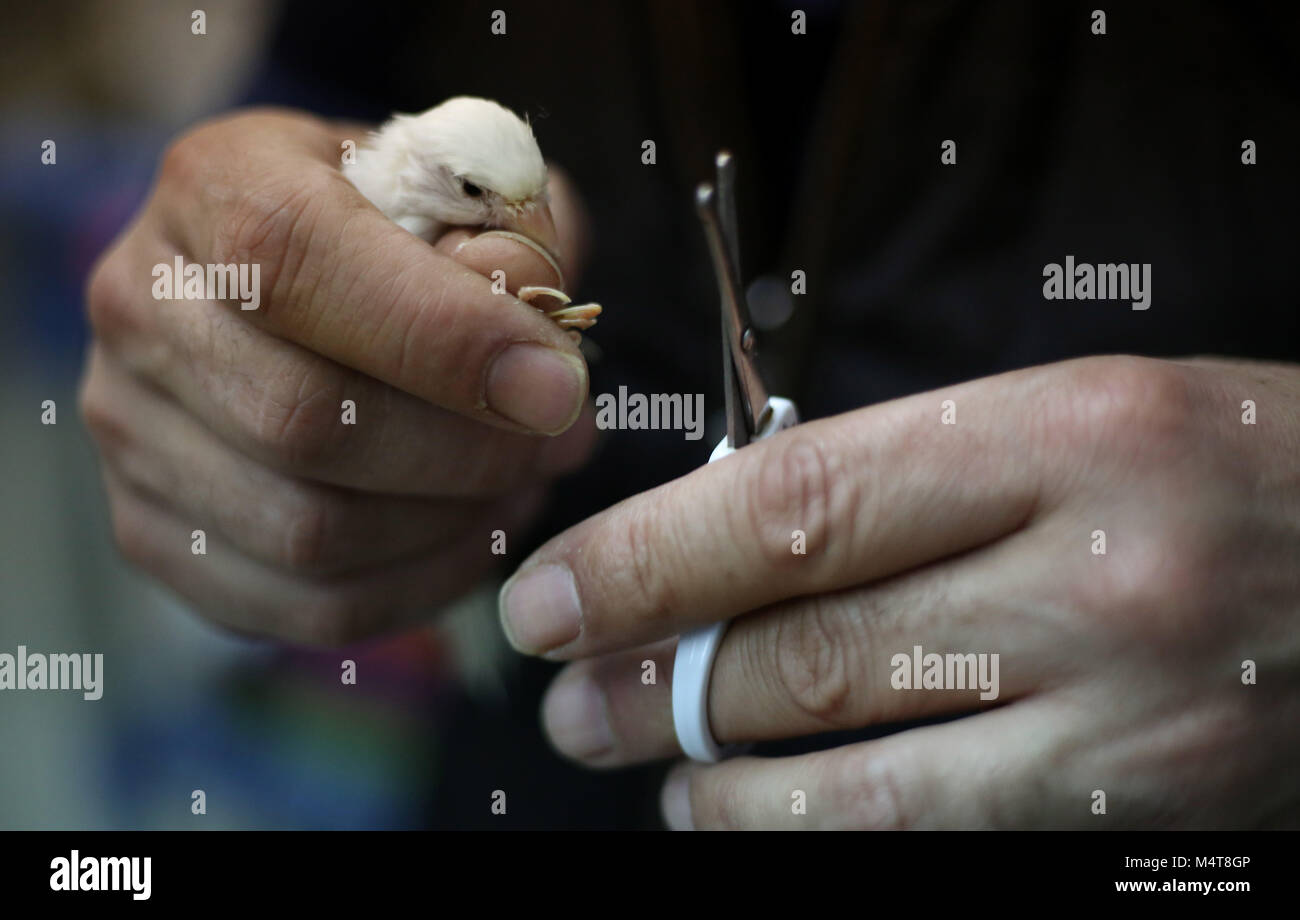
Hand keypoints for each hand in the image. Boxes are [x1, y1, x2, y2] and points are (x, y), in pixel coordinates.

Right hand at [81, 108, 596, 644]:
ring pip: (308, 531)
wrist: (306, 279)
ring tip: (526, 480)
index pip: (295, 261)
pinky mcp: (156, 531)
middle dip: (467, 450)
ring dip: (453, 522)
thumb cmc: (405, 229)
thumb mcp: (466, 189)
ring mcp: (131, 429)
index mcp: (214, 185)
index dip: (441, 336)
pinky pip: (305, 603)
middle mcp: (143, 305)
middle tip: (560, 438)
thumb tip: (533, 316)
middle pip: (303, 421)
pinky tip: (479, 532)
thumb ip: (508, 233)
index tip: (556, 386)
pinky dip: (420, 583)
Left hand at [499, 355, 1299, 827]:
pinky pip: (945, 841)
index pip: (795, 500)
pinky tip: (766, 820)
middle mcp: (1099, 578)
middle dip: (657, 684)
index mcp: (1066, 436)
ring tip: (650, 778)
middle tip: (572, 697)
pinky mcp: (1150, 821)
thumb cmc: (1218, 471)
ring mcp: (1131, 719)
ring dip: (724, 788)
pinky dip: (830, 839)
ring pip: (866, 781)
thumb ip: (906, 478)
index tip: (552, 594)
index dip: (647, 558)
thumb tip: (727, 544)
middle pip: (812, 648)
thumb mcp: (1069, 421)